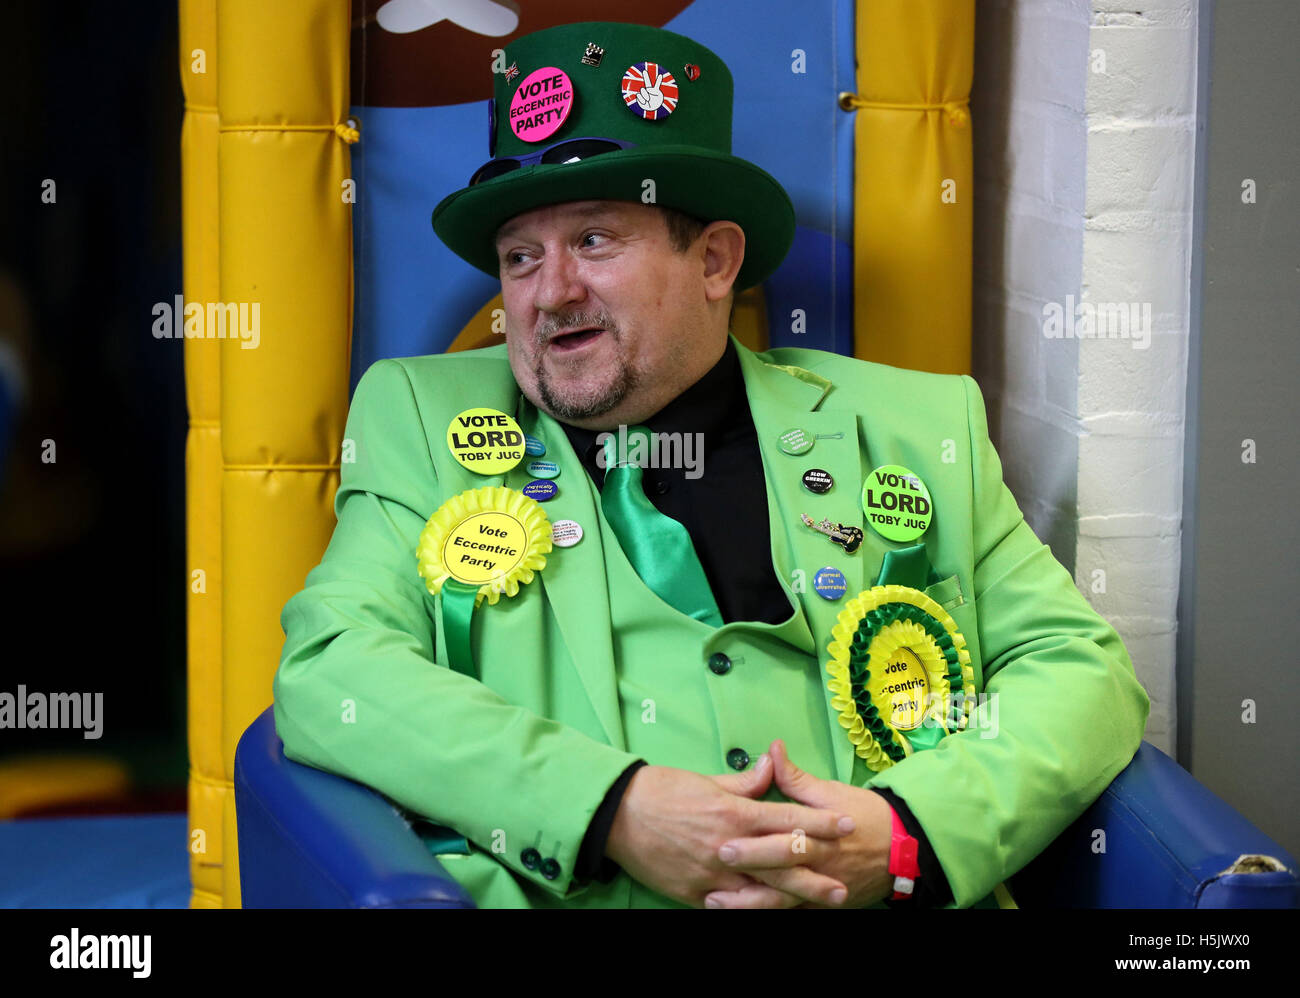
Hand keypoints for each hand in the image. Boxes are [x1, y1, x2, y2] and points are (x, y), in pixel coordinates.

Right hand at [604, 754, 856, 908]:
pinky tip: (773, 911)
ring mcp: (712, 873)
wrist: (617, 815)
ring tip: (821, 903)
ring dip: (794, 897)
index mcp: (733, 812)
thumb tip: (771, 766)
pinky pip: (731, 906)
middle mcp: (728, 845)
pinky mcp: (694, 893)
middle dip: (817, 872)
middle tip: (844, 882)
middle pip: (783, 861)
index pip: (787, 817)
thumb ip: (743, 782)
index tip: (846, 824)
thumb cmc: (661, 790)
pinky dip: (752, 909)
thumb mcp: (705, 780)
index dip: (821, 822)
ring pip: (762, 890)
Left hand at [705, 740, 894, 908]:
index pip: (784, 839)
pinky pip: (793, 914)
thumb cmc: (864, 816)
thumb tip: (772, 749)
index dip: (755, 842)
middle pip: (780, 871)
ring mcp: (820, 890)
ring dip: (748, 903)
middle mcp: (819, 865)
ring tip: (715, 901)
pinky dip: (768, 914)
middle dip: (747, 869)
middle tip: (716, 864)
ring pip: (782, 902)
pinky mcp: (822, 907)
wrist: (904, 849)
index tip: (724, 839)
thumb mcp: (831, 792)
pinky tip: (741, 913)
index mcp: (819, 834)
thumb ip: (795, 778)